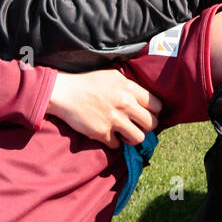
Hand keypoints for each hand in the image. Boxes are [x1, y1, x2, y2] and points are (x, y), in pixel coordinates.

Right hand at [46, 68, 161, 148]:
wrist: (65, 92)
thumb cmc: (89, 82)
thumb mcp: (113, 76)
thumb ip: (130, 87)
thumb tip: (145, 98)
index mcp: (129, 89)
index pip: (157, 105)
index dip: (155, 112)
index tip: (148, 114)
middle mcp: (125, 104)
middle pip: (152, 124)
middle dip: (147, 127)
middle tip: (138, 126)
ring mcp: (114, 120)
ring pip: (139, 138)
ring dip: (133, 138)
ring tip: (125, 133)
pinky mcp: (102, 133)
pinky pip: (117, 145)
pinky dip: (113, 142)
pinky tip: (107, 134)